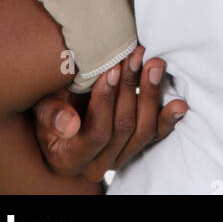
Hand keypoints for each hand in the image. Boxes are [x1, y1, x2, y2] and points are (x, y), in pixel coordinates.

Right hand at [33, 46, 188, 182]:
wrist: (61, 120)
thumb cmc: (51, 110)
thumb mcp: (43, 109)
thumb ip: (52, 114)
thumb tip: (70, 124)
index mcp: (71, 158)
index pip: (96, 133)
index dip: (106, 101)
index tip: (113, 70)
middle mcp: (98, 164)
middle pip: (123, 128)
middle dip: (131, 88)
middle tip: (135, 56)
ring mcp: (120, 157)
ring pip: (143, 131)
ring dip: (150, 94)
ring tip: (153, 64)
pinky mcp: (136, 146)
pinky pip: (156, 136)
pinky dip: (168, 118)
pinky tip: (179, 104)